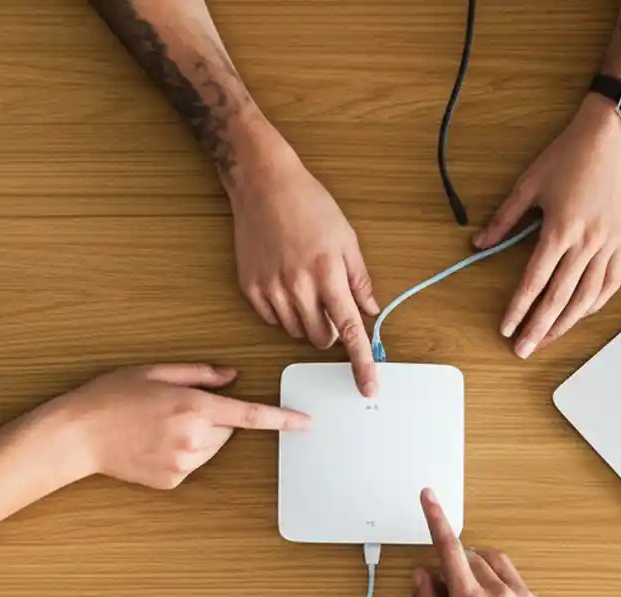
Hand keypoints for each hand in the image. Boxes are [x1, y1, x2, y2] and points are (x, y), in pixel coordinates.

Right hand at [49, 363, 310, 489]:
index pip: (250, 415)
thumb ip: (201, 373)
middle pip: (228, 429)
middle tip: (176, 408)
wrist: (77, 435)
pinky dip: (181, 452)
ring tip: (159, 425)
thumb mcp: (156, 371)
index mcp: (193, 406)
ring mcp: (183, 463)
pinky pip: (192, 463)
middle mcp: (193, 438)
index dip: (282, 419)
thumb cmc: (112, 396)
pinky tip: (152, 443)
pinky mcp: (172, 480)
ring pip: (211, 447)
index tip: (305, 423)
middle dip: (214, 417)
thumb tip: (233, 376)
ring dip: (199, 435)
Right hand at [227, 135, 380, 396]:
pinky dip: (284, 312)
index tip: (367, 387)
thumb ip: (359, 279)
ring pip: (296, 332)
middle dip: (332, 332)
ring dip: (308, 322)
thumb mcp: (347, 238)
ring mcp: (270, 288)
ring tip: (307, 287)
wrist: (264, 184)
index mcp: (328, 273)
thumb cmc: (309, 205)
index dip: (361, 362)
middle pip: (321, 337)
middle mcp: (298, 286)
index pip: (350, 330)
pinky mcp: (250, 288)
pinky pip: (272, 319)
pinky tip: (285, 284)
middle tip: (331, 304)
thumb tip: (369, 310)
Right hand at [413, 489, 569, 596]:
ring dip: (477, 568)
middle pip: (469, 556)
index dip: (436, 518)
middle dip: (454, 566)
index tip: (429, 496)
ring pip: (492, 561)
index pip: (448, 549)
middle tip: (447, 595)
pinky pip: (512, 577)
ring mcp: (521, 595)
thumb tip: (421, 575)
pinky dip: (497, 583)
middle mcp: (498, 593)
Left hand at [473, 96, 620, 358]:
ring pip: (588, 297)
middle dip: (540, 328)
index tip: (507, 328)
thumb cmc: (570, 156)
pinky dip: (595, 304)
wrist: (611, 136)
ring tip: (548, 339)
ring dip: (566, 323)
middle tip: (523, 350)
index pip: (535, 281)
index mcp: (560, 229)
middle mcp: (587, 242)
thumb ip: (504, 220)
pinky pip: (611, 283)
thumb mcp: (528, 184)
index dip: (519, 308)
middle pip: (561, 298)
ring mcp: (609, 244)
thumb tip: (478, 244)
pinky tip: (581, 315)